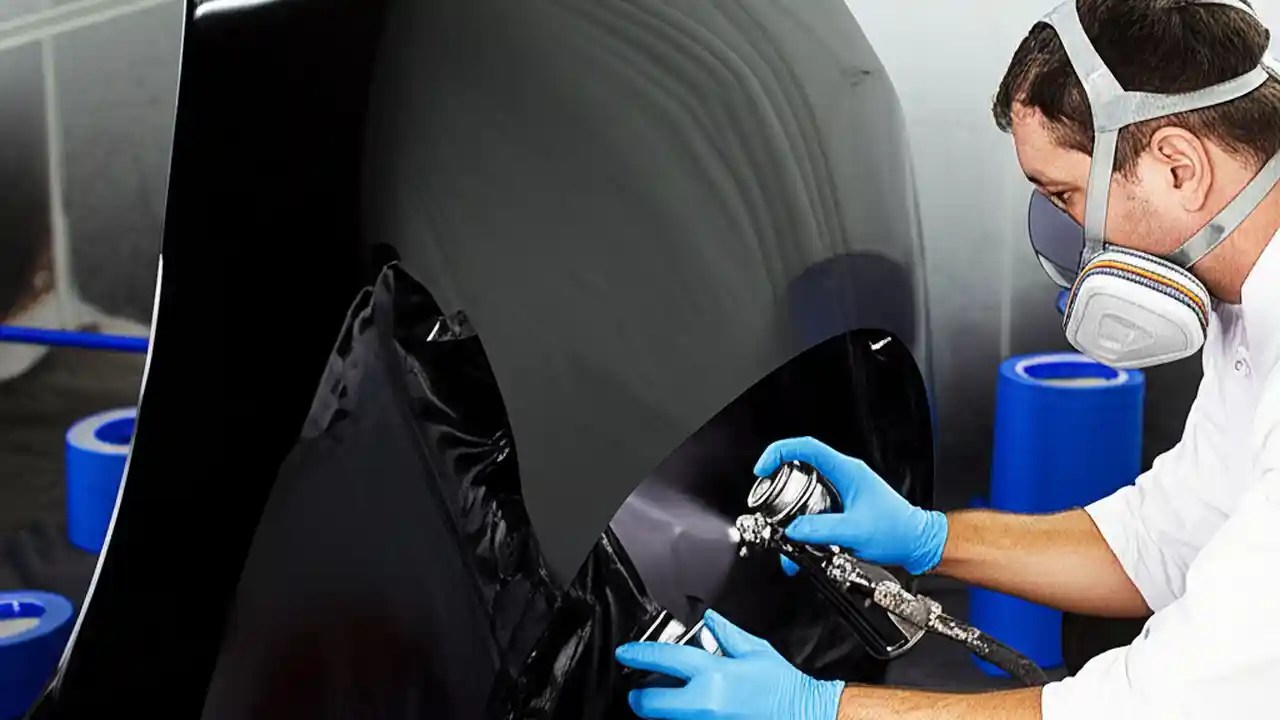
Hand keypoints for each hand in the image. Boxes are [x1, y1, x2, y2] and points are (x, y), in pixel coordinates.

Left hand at [615, 609, 841, 719]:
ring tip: (670, 699)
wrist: (804, 716)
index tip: (626, 654)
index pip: (663, 660)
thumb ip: (727, 635)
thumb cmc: (783, 688)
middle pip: (650, 705)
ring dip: (663, 709)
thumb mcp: (755, 652)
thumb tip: (711, 620)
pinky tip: (692, 707)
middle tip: (640, 690)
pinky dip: (683, 716)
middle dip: (640, 697)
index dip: (638, 655)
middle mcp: (704, 702)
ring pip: (667, 719)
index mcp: (713, 673)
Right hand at [754, 437, 947, 575]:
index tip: (763, 469)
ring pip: (804, 497)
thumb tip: (793, 529)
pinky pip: (813, 512)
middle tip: (770, 507)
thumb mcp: (856, 532)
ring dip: (792, 516)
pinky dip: (803, 528)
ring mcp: (840, 493)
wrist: (916, 544)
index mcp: (846, 471)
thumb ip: (821, 530)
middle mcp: (841, 477)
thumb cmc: (897, 531)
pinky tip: (803, 546)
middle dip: (780, 491)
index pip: (806, 448)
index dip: (779, 453)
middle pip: (799, 473)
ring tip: (788, 537)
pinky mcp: (840, 509)